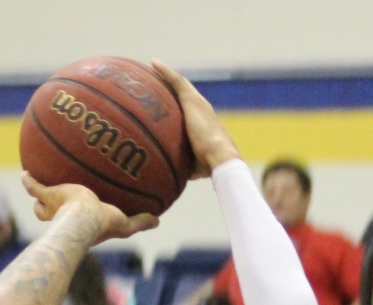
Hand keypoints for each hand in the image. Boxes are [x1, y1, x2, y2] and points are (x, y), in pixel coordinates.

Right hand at [19, 175, 157, 242]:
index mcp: (77, 222)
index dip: (71, 219)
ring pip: (39, 203)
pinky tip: (25, 172)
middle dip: (45, 209)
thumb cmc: (103, 224)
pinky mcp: (48, 195)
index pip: (73, 222)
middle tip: (49, 200)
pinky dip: (28, 181)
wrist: (85, 219)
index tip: (70, 213)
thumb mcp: (125, 224)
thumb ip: (140, 221)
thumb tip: (158, 221)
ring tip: (34, 181)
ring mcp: (52, 206)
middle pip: (47, 215)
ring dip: (38, 195)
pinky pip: (34, 186)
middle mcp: (61, 217)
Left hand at [148, 61, 239, 177]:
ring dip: (167, 75)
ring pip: (180, 84)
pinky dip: (165, 72)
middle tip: (158, 81)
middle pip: (185, 94)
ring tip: (153, 67)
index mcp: (203, 123)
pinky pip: (176, 81)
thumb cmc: (208, 165)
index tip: (168, 104)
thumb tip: (171, 174)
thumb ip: (183, 164)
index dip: (180, 106)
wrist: (219, 156)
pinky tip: (153, 63)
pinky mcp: (191, 99)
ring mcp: (197, 103)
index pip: (190, 111)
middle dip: (172, 87)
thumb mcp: (193, 164)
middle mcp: (201, 109)